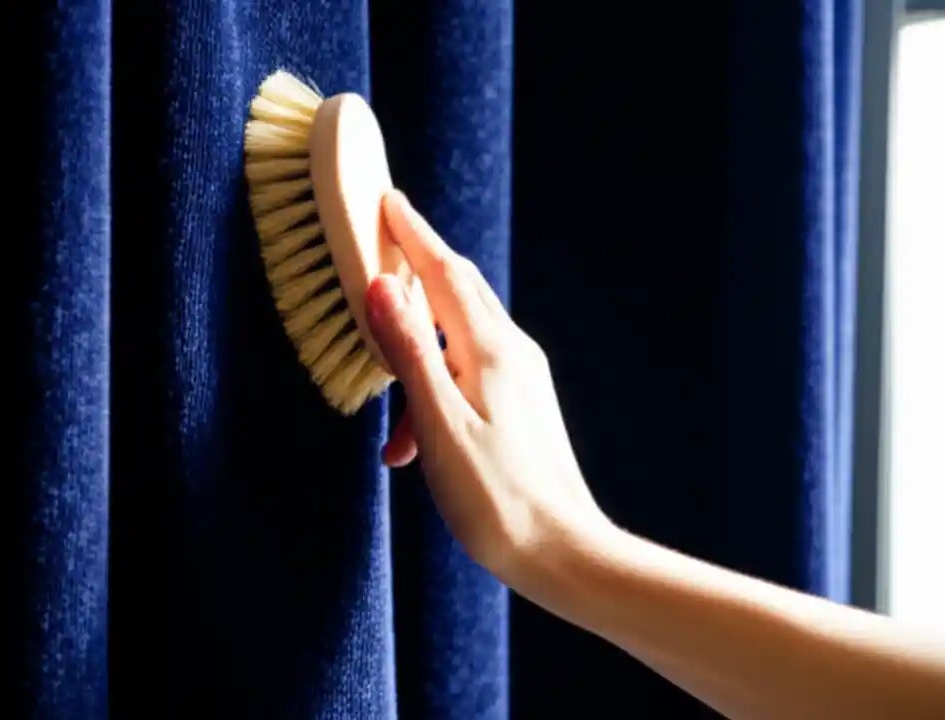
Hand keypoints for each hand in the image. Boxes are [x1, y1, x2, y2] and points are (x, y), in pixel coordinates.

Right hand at [365, 190, 614, 588]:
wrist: (565, 555)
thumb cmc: (498, 500)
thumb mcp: (442, 426)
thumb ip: (411, 354)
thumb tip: (383, 288)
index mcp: (492, 352)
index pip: (446, 272)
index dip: (413, 235)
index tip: (388, 200)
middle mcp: (513, 355)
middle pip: (459, 291)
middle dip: (418, 266)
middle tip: (384, 240)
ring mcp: (521, 381)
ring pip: (458, 337)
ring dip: (415, 349)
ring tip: (380, 390)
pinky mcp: (521, 408)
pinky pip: (467, 374)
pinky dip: (432, 390)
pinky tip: (410, 444)